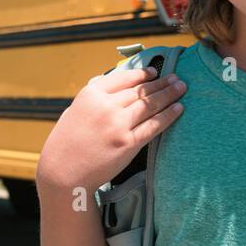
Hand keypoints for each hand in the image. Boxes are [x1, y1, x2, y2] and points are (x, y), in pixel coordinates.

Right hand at [36, 65, 185, 194]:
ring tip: (181, 88)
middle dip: (161, 83)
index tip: (154, 71)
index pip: (124, 78)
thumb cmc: (66, 143)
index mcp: (90, 94)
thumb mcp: (73, 111)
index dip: (142, 74)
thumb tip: (106, 80)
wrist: (63, 173)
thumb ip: (92, 97)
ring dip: (169, 94)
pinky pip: (154, 125)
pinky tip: (179, 108)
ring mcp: (118, 124)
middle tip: (176, 78)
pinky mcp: (128, 143)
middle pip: (140, 91)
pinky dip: (169, 115)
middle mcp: (106, 106)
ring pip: (150, 105)